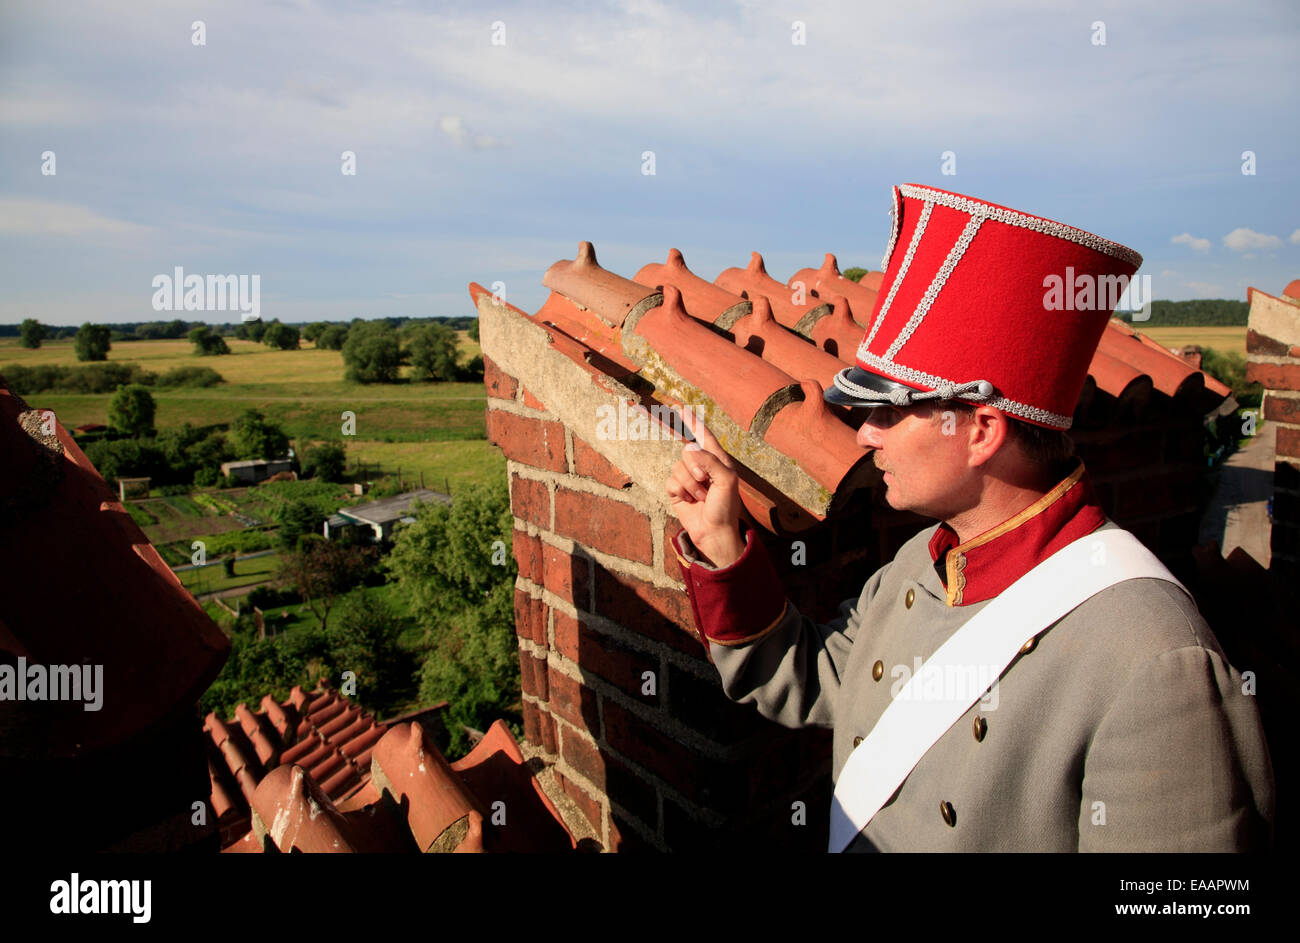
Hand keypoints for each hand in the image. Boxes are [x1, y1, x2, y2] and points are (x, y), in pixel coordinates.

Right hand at [665, 408, 743, 567]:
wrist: (714, 532)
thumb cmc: (726, 508)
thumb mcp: (727, 481)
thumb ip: (711, 461)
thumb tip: (691, 449)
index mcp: (718, 460)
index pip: (704, 436)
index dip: (693, 422)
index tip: (682, 408)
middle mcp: (702, 467)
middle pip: (687, 452)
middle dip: (694, 468)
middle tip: (706, 484)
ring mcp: (689, 478)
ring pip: (677, 467)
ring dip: (689, 485)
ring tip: (701, 497)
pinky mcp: (677, 490)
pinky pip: (670, 481)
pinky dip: (680, 491)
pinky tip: (689, 501)